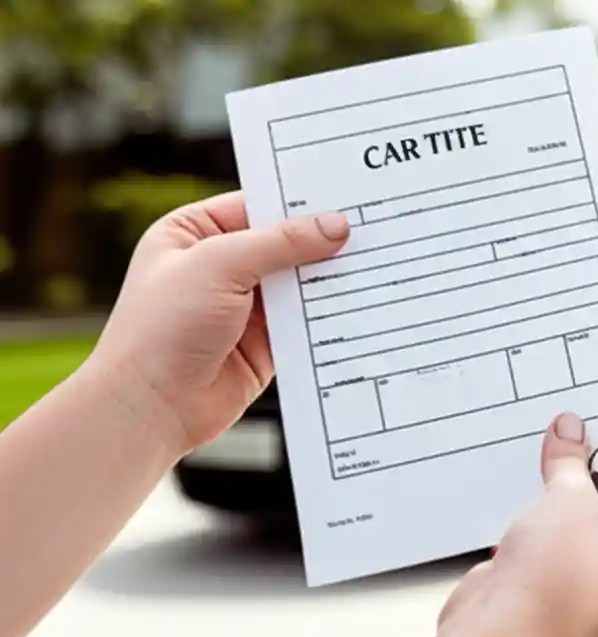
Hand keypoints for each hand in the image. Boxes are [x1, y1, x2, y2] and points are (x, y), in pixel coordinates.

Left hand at [89, 192, 349, 455]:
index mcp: (193, 233)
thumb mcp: (219, 265)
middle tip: (371, 229)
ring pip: (298, 284)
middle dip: (322, 242)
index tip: (346, 197)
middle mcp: (219, 266)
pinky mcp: (265, 343)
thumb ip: (280, 243)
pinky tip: (360, 303)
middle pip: (284, 244)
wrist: (150, 406)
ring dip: (329, 279)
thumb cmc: (162, 328)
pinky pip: (306, 321)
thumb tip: (335, 226)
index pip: (257, 206)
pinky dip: (328, 315)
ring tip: (377, 263)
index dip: (299, 202)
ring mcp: (244, 306)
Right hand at [437, 413, 597, 636]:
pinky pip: (561, 559)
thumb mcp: (572, 501)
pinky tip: (528, 515)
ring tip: (551, 481)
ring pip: (589, 542)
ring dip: (567, 515)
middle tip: (578, 456)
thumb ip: (573, 463)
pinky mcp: (561, 609)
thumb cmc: (556, 586)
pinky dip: (546, 538)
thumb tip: (570, 429)